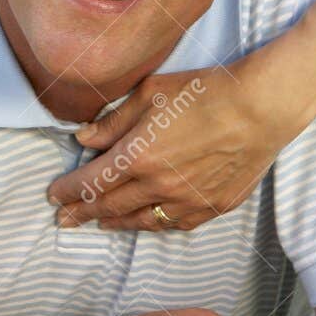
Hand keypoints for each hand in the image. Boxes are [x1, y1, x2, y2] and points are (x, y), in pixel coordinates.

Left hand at [46, 53, 313, 232]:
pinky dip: (154, 224)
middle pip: (110, 206)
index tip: (54, 195)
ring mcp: (187, 200)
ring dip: (116, 223)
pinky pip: (175, 223)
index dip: (68, 191)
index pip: (90, 181)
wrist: (262, 108)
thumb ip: (113, 120)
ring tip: (100, 224)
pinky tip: (146, 222)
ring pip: (141, 221)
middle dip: (82, 213)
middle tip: (64, 220)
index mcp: (137, 156)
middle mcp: (157, 185)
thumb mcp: (151, 94)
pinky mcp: (213, 206)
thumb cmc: (207, 92)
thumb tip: (83, 139)